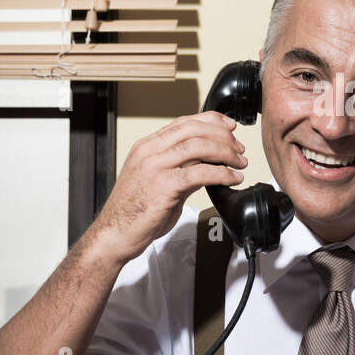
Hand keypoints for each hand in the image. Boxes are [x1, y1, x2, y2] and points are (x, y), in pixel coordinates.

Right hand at [91, 110, 248, 264]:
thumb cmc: (134, 211)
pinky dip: (222, 173)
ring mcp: (155, 167)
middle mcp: (150, 152)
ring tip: (240, 163)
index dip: (211, 121)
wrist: (114, 234)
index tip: (229, 126)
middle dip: (223, 136)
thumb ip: (180, 169)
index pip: (183, 122)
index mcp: (146, 147)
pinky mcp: (164, 186)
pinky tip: (232, 178)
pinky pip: (201, 173)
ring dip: (226, 152)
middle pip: (194, 130)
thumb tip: (207, 164)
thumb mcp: (156, 180)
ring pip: (199, 146)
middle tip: (239, 148)